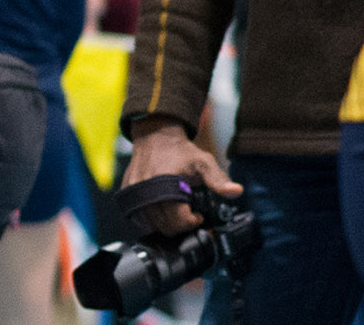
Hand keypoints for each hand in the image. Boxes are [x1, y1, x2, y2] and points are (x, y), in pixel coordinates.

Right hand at [121, 117, 242, 236]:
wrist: (155, 136)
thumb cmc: (180, 151)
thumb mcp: (204, 162)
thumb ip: (218, 179)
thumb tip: (236, 191)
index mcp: (165, 186)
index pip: (178, 220)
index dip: (192, 222)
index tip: (198, 216)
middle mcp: (146, 191)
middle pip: (165, 226)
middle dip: (180, 225)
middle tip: (188, 214)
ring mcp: (134, 192)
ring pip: (151, 224)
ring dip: (166, 222)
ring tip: (176, 210)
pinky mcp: (127, 192)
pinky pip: (139, 216)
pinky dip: (152, 218)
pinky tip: (163, 208)